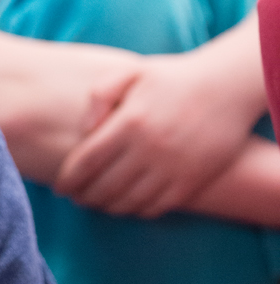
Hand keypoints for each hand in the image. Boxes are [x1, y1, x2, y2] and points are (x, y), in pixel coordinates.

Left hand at [53, 47, 260, 216]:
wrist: (225, 88)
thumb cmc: (170, 78)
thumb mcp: (129, 72)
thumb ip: (98, 95)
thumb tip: (84, 130)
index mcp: (129, 122)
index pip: (87, 162)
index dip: (68, 179)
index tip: (59, 187)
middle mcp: (149, 149)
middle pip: (104, 187)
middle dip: (84, 197)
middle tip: (74, 198)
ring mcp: (172, 168)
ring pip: (128, 202)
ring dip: (107, 207)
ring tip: (96, 203)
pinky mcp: (191, 181)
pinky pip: (156, 207)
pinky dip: (136, 210)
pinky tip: (126, 205)